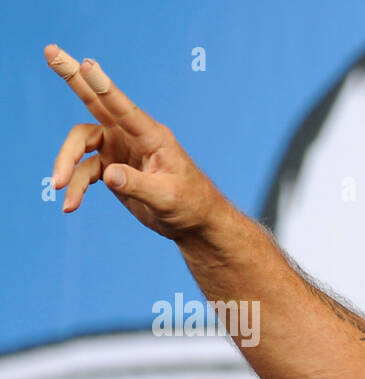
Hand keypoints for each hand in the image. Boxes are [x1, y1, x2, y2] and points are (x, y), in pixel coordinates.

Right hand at [45, 44, 226, 240]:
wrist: (194, 222)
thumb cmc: (190, 204)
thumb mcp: (167, 198)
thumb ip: (138, 185)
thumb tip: (109, 175)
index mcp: (152, 136)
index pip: (123, 107)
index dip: (103, 86)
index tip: (88, 64)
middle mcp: (131, 136)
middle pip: (95, 102)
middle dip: (72, 78)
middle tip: (49, 50)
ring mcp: (119, 150)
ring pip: (80, 146)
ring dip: (66, 164)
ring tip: (58, 186)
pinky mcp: (111, 168)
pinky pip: (84, 172)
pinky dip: (76, 188)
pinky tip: (70, 206)